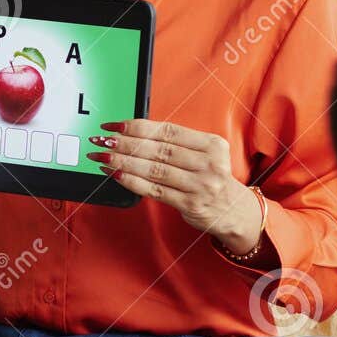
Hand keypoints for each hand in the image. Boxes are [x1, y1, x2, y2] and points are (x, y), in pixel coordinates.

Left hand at [87, 119, 261, 251]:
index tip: (114, 125)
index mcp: (211, 144)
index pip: (167, 130)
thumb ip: (177, 144)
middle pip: (158, 149)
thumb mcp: (205, 155)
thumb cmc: (211, 179)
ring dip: (123, 162)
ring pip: (153, 169)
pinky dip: (131, 181)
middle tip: (102, 140)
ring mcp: (200, 185)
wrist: (235, 211)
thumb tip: (134, 133)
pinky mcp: (190, 204)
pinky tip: (115, 174)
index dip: (137, 126)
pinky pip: (154, 190)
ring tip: (102, 157)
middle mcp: (208, 163)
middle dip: (124, 143)